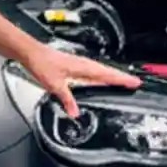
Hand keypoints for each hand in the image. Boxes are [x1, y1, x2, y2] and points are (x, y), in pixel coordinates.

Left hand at [22, 44, 141, 116]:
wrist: (32, 53)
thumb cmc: (42, 64)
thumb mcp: (55, 86)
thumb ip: (67, 100)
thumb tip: (75, 112)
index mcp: (83, 68)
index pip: (107, 75)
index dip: (122, 80)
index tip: (135, 82)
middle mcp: (84, 65)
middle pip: (108, 72)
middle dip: (122, 78)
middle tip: (134, 83)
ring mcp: (79, 64)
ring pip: (101, 71)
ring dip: (112, 77)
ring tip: (122, 82)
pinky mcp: (74, 66)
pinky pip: (93, 72)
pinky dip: (101, 76)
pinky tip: (99, 81)